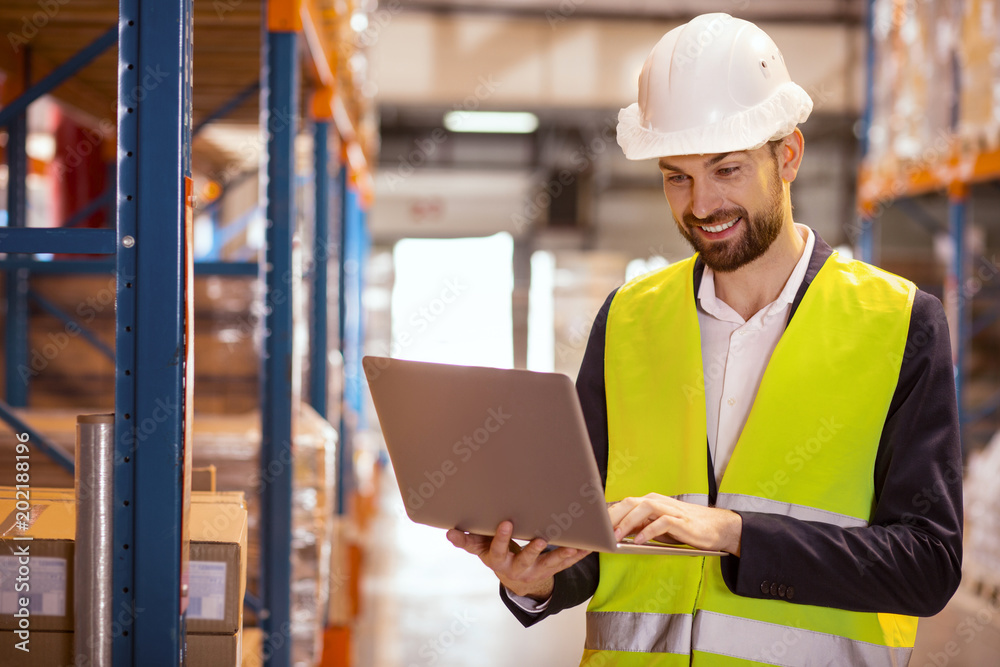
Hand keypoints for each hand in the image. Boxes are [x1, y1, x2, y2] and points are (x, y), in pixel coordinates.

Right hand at [446, 521, 591, 599]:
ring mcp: (536, 570)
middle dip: (532, 549)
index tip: (506, 522)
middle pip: (525, 560)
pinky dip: (578, 555)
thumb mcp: (479, 548)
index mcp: (499, 560)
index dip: (501, 538)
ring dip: (562, 555)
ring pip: (550, 564)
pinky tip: (590, 545)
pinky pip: (566, 563)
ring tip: (573, 546)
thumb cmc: (495, 554)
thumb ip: (466, 540)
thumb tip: (449, 532)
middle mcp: (518, 568)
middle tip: (540, 538)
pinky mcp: (552, 570)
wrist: (514, 578)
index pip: (498, 550)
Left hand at [609, 494, 741, 555]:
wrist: (716, 528)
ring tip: (616, 536)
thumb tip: (616, 533)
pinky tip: (638, 541)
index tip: (594, 526)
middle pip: (630, 502)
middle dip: (613, 516)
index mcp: (650, 501)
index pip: (624, 504)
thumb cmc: (684, 527)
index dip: (608, 514)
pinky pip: (661, 522)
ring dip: (627, 522)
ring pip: (643, 508)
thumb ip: (639, 526)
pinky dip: (647, 531)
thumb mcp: (657, 527)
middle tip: (600, 531)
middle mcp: (658, 501)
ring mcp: (670, 509)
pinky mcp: (681, 520)